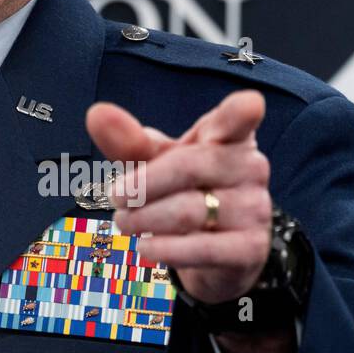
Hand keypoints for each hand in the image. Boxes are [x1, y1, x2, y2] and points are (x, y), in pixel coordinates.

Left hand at [85, 90, 273, 305]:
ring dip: (143, 220)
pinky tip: (145, 247)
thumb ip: (126, 140)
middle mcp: (250, 167)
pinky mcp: (252, 248)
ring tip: (125, 223)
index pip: (238, 118)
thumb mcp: (152, 161)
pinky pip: (201, 249)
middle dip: (141, 186)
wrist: (209, 245)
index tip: (250, 103)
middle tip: (116, 197)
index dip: (243, 112)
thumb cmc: (179, 188)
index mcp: (228, 135)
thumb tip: (97, 113)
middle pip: (188, 168)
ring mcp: (256, 208)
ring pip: (187, 212)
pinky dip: (163, 249)